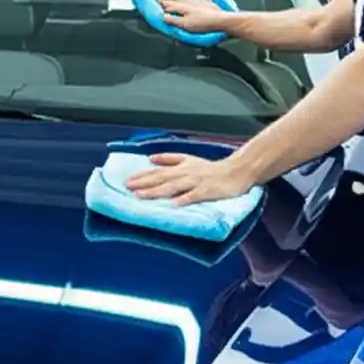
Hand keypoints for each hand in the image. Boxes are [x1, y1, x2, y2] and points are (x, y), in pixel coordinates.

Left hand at [124, 153, 255, 205]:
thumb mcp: (188, 159)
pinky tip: (173, 205)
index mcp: (181, 166)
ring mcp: (196, 181)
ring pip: (173, 186)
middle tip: (127, 187)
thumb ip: (169, 159)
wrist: (236, 171)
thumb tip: (150, 158)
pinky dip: (183, 200)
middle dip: (143, 183)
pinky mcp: (208, 190)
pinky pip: (194, 196)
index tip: (127, 180)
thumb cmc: (211, 168)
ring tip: (141, 196)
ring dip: (156, 191)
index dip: (142, 175)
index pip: (158, 170)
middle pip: (161, 178)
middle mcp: (186, 172)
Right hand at [156, 0, 228, 33]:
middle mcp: (188, 2)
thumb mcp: (186, 24)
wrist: (220, 19)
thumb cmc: (203, 23)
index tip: (153, 1)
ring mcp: (195, 2)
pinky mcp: (202, 3)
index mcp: (182, 7)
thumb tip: (163, 17)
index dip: (160, 4)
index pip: (168, 5)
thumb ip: (173, 20)